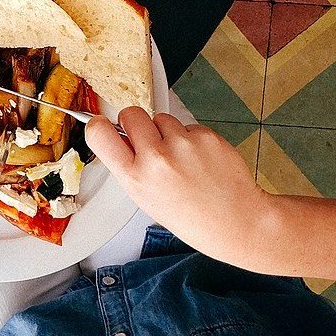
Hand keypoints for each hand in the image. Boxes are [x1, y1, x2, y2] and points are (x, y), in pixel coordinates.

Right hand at [86, 109, 272, 261]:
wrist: (236, 221)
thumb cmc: (192, 217)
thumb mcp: (146, 200)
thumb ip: (131, 168)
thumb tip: (119, 138)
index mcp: (135, 178)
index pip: (99, 133)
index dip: (98, 125)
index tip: (103, 125)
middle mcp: (156, 158)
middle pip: (131, 114)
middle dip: (135, 123)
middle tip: (148, 140)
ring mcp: (183, 144)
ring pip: (162, 118)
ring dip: (167, 132)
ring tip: (181, 158)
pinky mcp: (206, 136)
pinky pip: (188, 126)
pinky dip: (191, 138)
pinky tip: (200, 160)